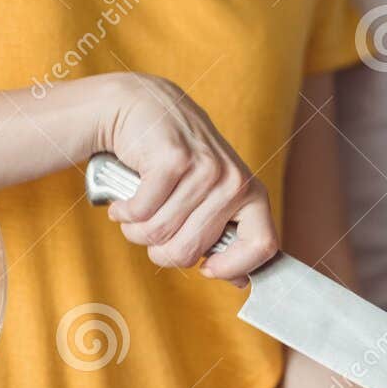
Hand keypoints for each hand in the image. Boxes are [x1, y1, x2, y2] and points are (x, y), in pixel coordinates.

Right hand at [98, 74, 277, 282]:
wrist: (139, 107)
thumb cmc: (171, 159)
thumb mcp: (207, 196)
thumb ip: (223, 234)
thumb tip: (239, 280)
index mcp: (249, 192)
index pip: (262, 246)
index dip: (231, 268)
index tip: (205, 268)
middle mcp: (233, 180)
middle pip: (189, 251)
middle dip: (159, 250)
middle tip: (151, 230)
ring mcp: (205, 168)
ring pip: (159, 234)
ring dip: (136, 230)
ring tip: (136, 210)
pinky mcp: (173, 159)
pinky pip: (141, 213)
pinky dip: (124, 212)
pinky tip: (125, 200)